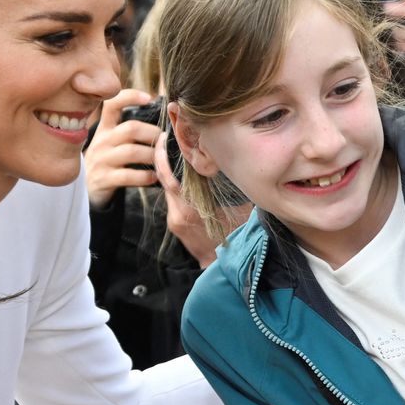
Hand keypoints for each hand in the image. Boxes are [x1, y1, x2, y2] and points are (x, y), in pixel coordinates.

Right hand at [84, 89, 160, 208]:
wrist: (88, 189)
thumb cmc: (110, 161)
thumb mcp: (113, 141)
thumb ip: (130, 129)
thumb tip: (162, 113)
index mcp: (105, 128)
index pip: (112, 104)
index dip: (130, 96)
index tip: (148, 98)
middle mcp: (101, 141)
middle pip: (131, 128)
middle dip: (153, 134)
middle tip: (165, 142)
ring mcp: (101, 160)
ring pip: (132, 152)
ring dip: (153, 156)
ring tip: (162, 161)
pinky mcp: (104, 179)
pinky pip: (129, 175)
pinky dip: (146, 176)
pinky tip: (153, 177)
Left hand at [151, 133, 243, 268]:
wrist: (221, 267)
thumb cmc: (235, 241)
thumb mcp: (240, 212)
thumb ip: (234, 189)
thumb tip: (235, 164)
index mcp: (190, 210)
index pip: (168, 177)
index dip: (164, 155)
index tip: (165, 137)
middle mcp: (177, 214)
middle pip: (164, 179)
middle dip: (164, 157)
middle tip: (168, 137)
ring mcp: (173, 220)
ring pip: (167, 188)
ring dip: (170, 170)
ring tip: (176, 150)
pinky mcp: (174, 223)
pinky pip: (172, 198)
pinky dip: (176, 183)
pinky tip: (184, 173)